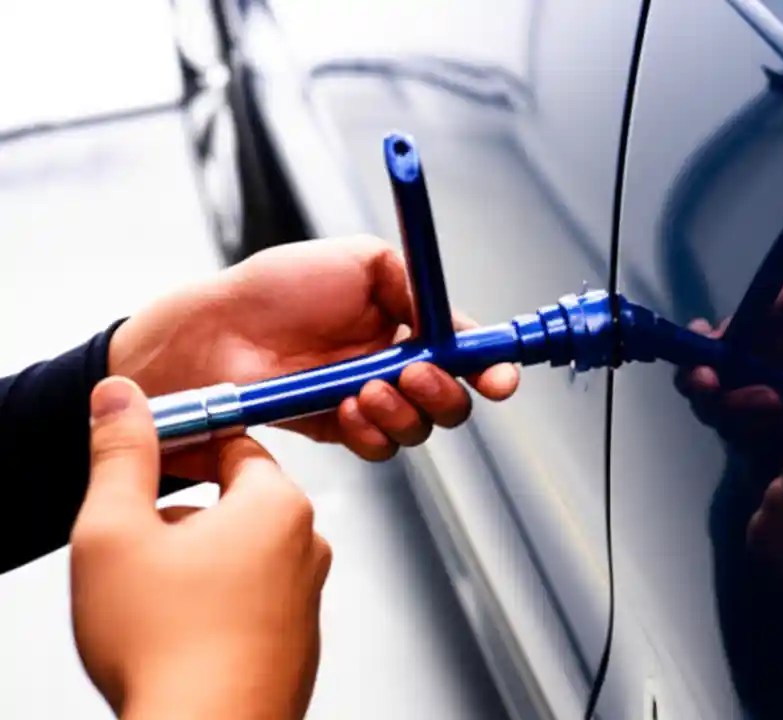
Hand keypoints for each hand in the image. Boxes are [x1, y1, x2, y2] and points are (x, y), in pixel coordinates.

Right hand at [72, 378, 329, 719]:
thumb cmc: (166, 645)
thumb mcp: (116, 530)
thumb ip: (121, 454)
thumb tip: (122, 398)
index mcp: (277, 505)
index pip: (234, 442)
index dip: (181, 444)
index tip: (145, 459)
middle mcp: (306, 546)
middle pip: (238, 499)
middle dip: (183, 510)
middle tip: (133, 540)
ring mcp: (306, 596)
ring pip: (242, 552)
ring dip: (196, 560)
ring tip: (151, 594)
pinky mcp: (296, 640)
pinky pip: (252, 598)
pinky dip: (216, 602)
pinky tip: (177, 630)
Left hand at [108, 236, 518, 474]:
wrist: (212, 335)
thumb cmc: (272, 290)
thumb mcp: (360, 260)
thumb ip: (414, 283)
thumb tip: (451, 318)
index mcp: (403, 319)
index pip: (464, 349)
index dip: (490, 365)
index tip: (499, 375)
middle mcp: (391, 362)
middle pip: (452, 397)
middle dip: (446, 391)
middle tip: (417, 373)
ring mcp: (367, 399)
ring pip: (420, 427)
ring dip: (405, 411)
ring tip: (367, 389)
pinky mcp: (338, 429)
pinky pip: (378, 445)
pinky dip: (372, 432)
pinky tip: (347, 411)